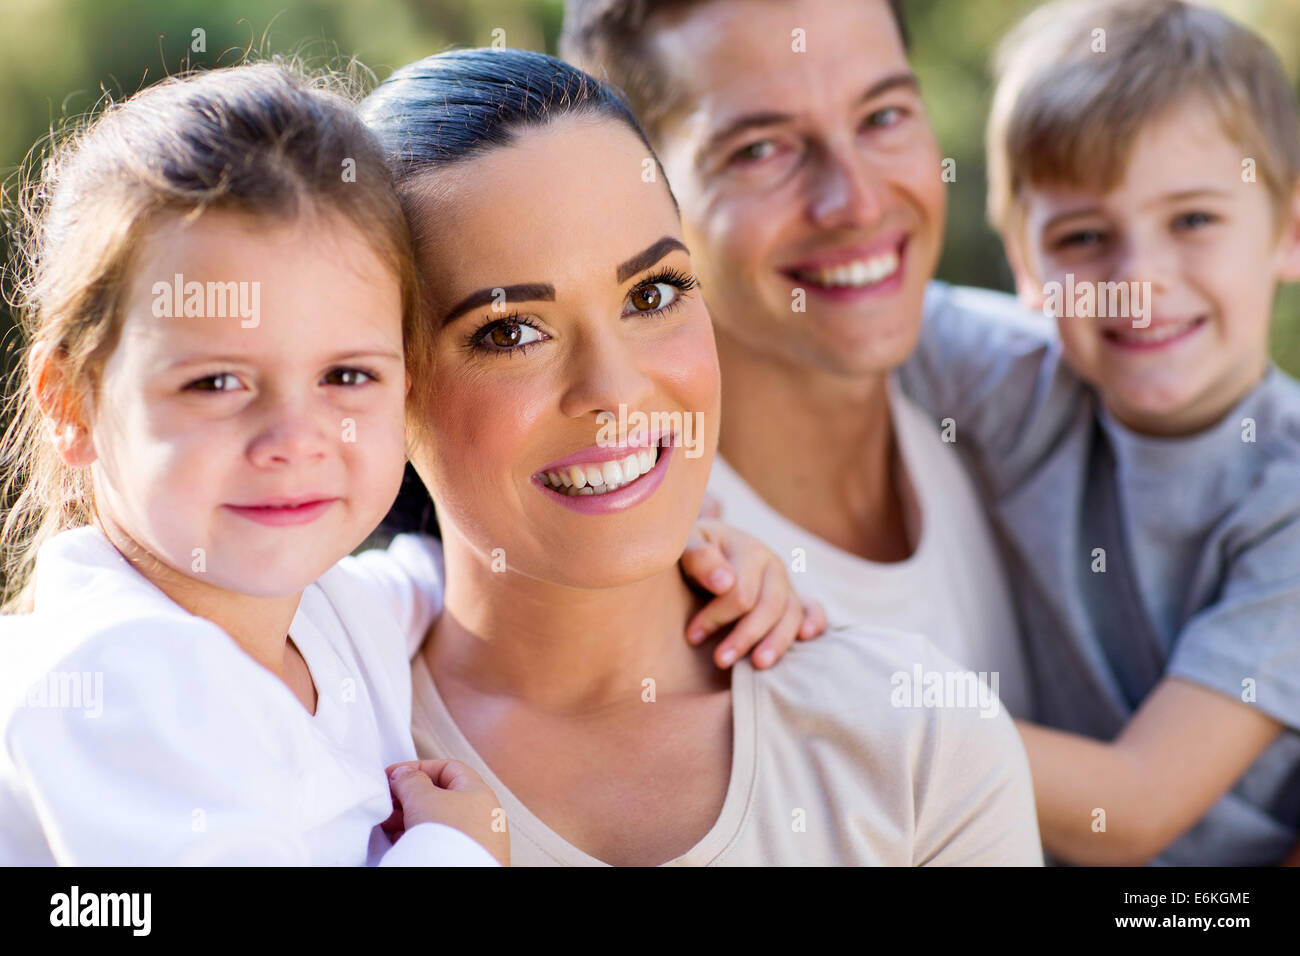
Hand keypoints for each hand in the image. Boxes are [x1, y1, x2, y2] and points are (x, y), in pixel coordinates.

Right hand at [382, 759, 509, 865]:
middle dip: (410, 796)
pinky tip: (402, 843)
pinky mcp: (466, 858)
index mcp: (479, 792)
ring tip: (390, 825)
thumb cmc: (450, 836)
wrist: (458, 876)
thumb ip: (410, 779)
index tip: (394, 776)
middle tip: (388, 803)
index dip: (418, 768)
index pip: (448, 768)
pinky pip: (441, 842)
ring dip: (411, 818)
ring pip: (439, 821)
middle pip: (441, 795)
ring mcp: (477, 839)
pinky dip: (420, 839)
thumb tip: (403, 774)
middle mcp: (483, 814)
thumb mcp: (422, 797)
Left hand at [678, 518, 826, 668]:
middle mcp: (773, 565)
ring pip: (791, 614)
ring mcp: (785, 582)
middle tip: (720, 661)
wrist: (707, 548)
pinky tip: (805, 638)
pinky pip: (811, 609)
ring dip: (776, 642)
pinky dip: (814, 622)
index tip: (692, 637)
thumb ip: (700, 558)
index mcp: (748, 550)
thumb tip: (724, 583)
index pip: (740, 592)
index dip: (716, 618)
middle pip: (769, 606)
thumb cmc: (693, 552)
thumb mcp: (686, 545)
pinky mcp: (792, 597)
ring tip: (758, 665)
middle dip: (745, 637)